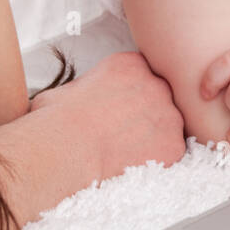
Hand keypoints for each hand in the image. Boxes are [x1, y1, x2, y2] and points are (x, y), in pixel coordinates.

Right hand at [31, 52, 184, 177]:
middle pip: (159, 97)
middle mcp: (155, 84)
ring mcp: (168, 114)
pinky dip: (157, 160)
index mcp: (130, 65)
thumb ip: (85, 87)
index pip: (141, 74)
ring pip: (168, 125)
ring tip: (126, 152)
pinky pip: (171, 152)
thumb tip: (74, 97)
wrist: (66, 149)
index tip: (118, 110)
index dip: (130, 94)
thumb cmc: (56, 120)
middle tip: (123, 133)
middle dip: (146, 113)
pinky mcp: (173, 144)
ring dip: (153, 137)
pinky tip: (135, 165)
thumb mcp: (66, 89)